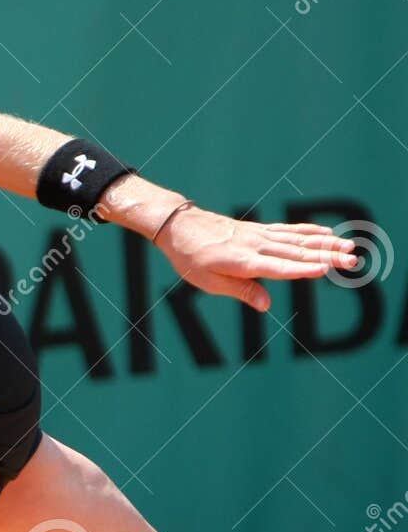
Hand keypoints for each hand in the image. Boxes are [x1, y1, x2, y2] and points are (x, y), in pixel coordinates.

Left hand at [153, 205, 358, 311]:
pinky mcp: (259, 229)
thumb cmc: (191, 259)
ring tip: (349, 247)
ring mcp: (259, 235)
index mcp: (243, 262)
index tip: (325, 269)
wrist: (180, 226)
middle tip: (352, 260)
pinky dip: (309, 230)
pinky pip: (289, 230)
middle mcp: (256, 246)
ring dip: (325, 243)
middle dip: (326, 256)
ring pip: (298, 239)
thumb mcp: (208, 282)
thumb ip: (241, 291)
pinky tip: (327, 231)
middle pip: (296, 253)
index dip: (301, 269)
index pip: (278, 267)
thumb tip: (266, 305)